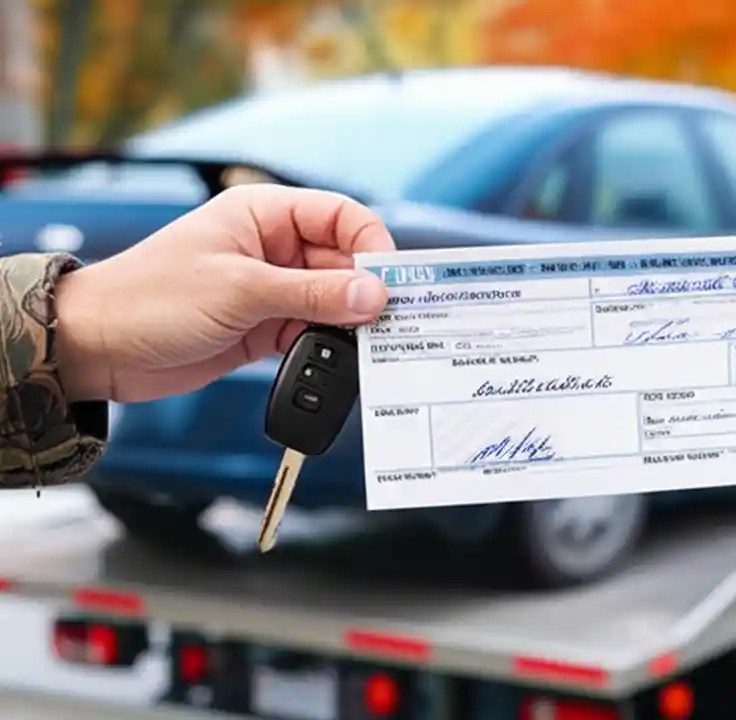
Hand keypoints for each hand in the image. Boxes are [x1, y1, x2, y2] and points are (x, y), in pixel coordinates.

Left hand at [52, 184, 395, 402]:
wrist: (97, 349)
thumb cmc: (148, 299)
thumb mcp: (240, 291)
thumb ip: (313, 294)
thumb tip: (374, 295)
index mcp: (265, 214)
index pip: (341, 215)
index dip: (371, 243)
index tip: (389, 280)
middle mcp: (274, 248)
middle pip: (345, 261)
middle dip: (367, 290)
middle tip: (389, 322)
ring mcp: (272, 289)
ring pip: (335, 300)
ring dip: (351, 322)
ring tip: (367, 345)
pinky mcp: (266, 327)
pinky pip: (315, 331)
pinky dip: (330, 346)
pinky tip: (339, 360)